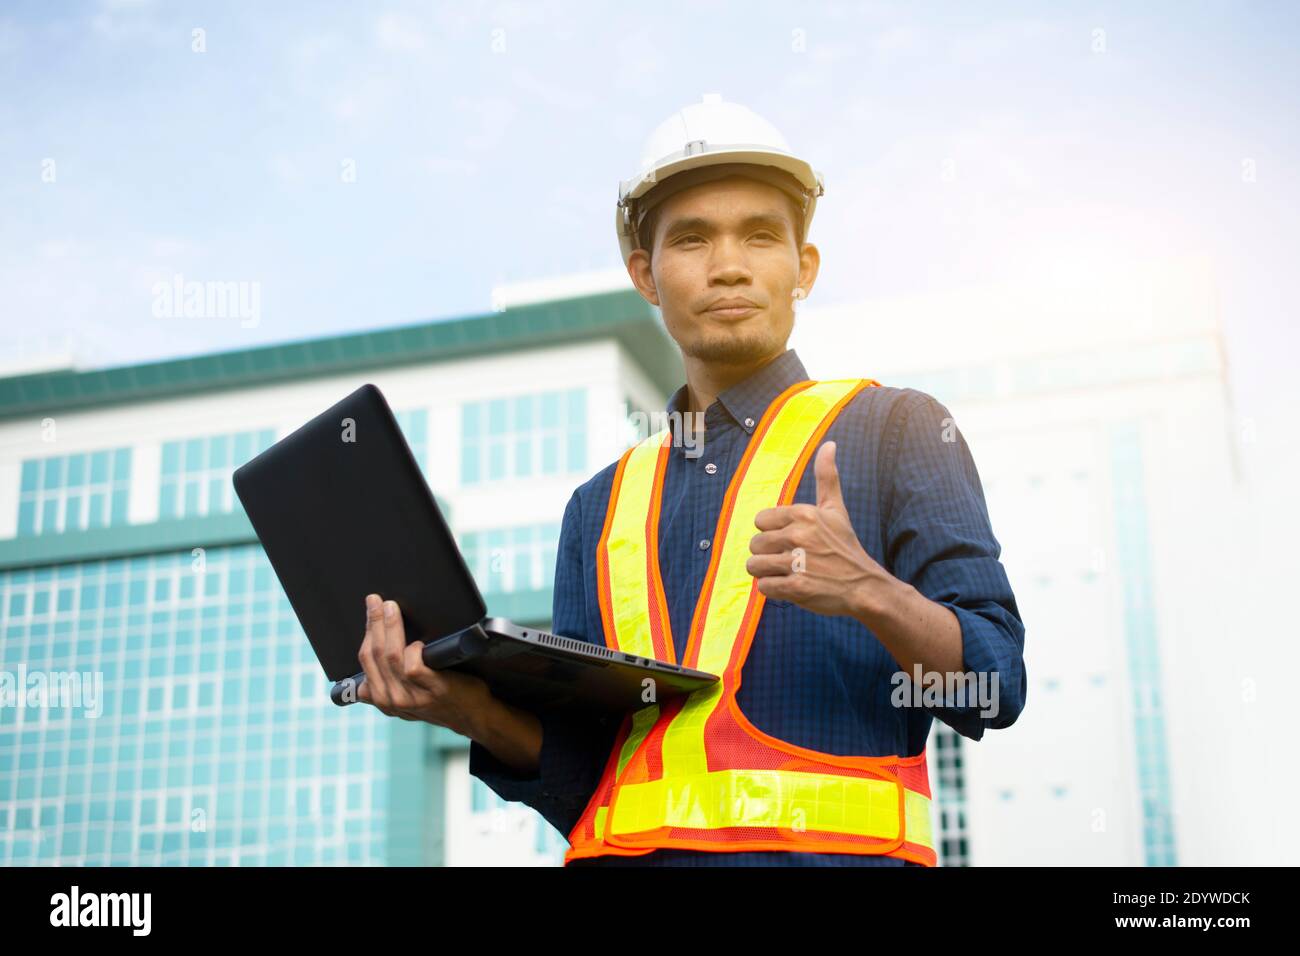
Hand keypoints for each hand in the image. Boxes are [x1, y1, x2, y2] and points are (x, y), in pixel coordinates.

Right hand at [355, 593, 494, 733]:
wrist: (472, 715)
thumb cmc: (440, 697)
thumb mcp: (407, 696)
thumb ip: (386, 684)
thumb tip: (367, 662)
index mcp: (382, 699)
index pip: (366, 660)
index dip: (367, 631)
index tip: (371, 609)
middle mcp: (392, 700)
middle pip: (374, 655)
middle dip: (374, 623)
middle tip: (376, 601)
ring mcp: (412, 697)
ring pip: (392, 656)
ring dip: (390, 627)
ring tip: (392, 608)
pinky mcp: (433, 689)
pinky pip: (413, 665)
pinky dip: (413, 649)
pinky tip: (417, 641)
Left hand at [746, 441, 894, 617]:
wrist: (864, 585)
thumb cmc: (845, 547)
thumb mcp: (836, 509)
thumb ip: (827, 477)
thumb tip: (829, 443)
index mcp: (804, 514)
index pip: (760, 520)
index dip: (772, 533)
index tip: (791, 540)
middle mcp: (799, 535)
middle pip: (755, 544)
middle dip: (768, 554)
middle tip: (791, 559)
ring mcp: (798, 562)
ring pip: (754, 565)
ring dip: (768, 572)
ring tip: (789, 572)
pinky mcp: (797, 588)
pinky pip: (763, 586)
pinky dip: (773, 589)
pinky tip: (791, 586)